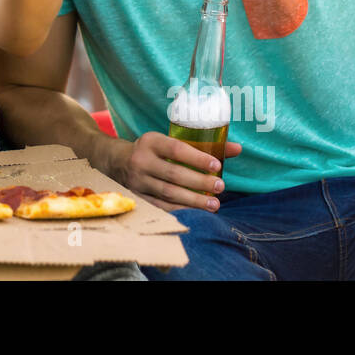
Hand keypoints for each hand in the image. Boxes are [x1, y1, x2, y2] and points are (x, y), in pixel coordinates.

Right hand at [112, 131, 242, 211]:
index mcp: (151, 141)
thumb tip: (238, 148)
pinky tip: (197, 213)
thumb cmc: (154, 150)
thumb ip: (202, 146)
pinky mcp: (137, 197)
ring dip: (193, 200)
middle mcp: (141, 160)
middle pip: (173, 174)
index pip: (176, 149)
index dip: (197, 158)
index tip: (217, 166)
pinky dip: (180, 210)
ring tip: (214, 204)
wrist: (116, 161)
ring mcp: (137, 181)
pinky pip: (161, 206)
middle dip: (199, 183)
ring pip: (168, 193)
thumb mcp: (170, 141)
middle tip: (220, 187)